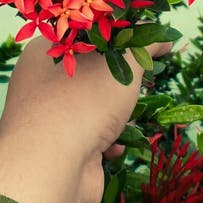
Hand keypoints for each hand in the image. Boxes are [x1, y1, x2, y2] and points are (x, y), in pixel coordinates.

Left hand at [0, 38, 170, 202]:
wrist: (53, 168)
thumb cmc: (83, 101)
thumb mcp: (122, 60)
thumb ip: (143, 42)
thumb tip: (163, 35)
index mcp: (43, 55)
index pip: (79, 38)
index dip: (111, 39)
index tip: (137, 44)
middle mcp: (38, 87)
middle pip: (87, 76)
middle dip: (116, 82)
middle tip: (139, 82)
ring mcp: (46, 123)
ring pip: (91, 110)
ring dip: (115, 116)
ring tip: (129, 116)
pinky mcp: (58, 153)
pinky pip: (89, 141)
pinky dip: (108, 143)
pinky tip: (115, 147)